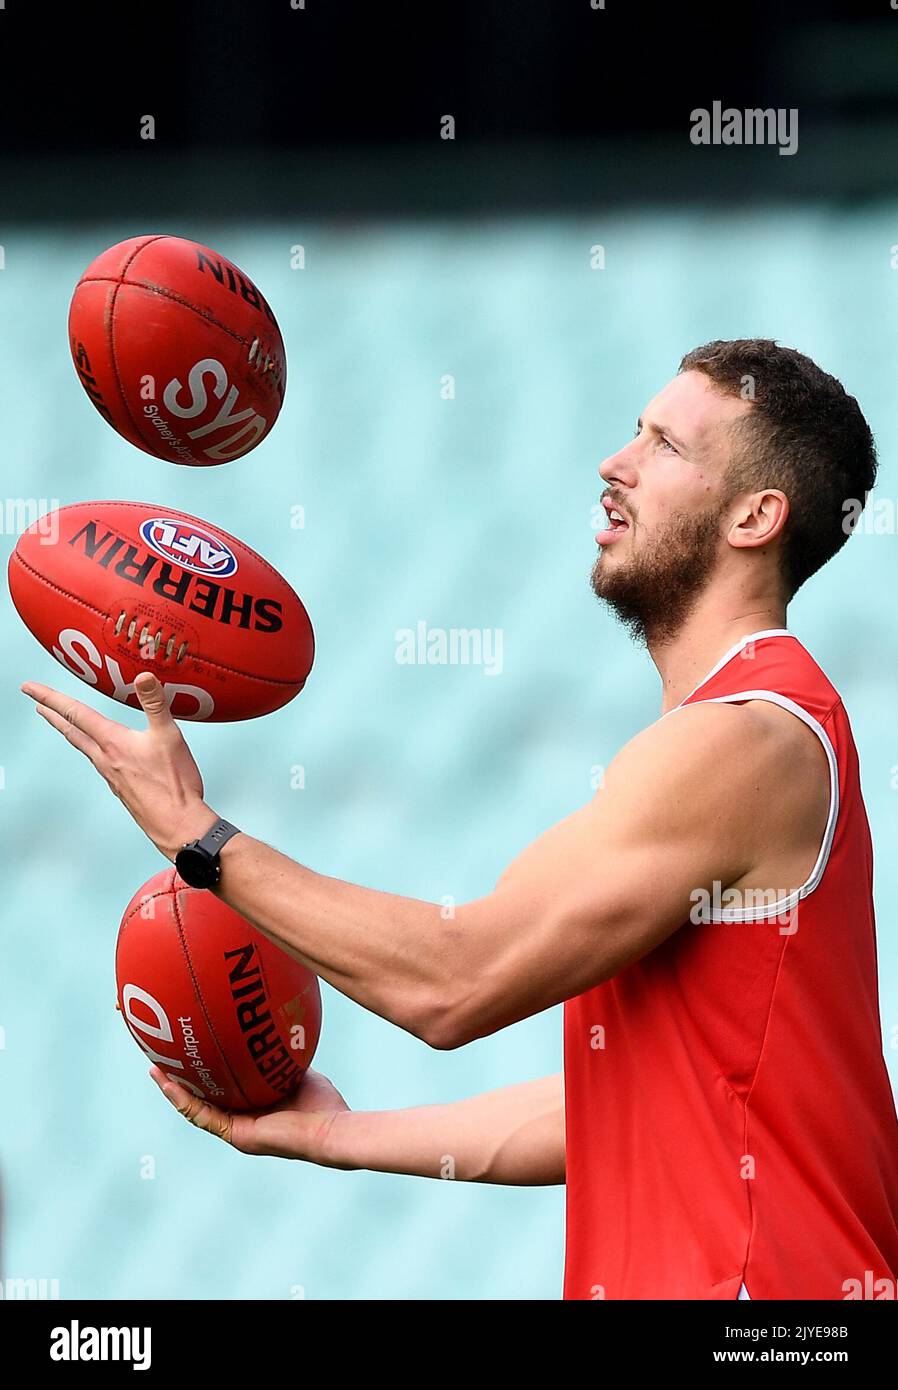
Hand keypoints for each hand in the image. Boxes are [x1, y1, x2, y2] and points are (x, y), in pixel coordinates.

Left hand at [21, 672, 215, 860]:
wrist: (176, 823)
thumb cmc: (173, 785)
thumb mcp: (168, 736)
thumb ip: (155, 704)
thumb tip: (143, 677)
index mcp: (113, 742)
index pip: (75, 713)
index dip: (50, 697)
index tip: (30, 688)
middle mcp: (105, 758)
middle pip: (71, 730)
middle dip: (52, 713)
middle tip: (36, 702)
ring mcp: (111, 774)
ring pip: (82, 746)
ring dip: (68, 730)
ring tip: (60, 722)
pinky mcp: (121, 786)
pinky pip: (97, 761)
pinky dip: (89, 747)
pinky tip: (98, 751)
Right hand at [150, 1066, 351, 1162]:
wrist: (333, 1129)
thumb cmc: (323, 1104)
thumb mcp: (292, 1069)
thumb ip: (277, 1053)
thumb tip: (267, 1022)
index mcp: (251, 1107)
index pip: (218, 1088)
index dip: (200, 1071)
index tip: (184, 1049)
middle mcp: (239, 1119)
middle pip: (200, 1097)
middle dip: (178, 1078)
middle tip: (159, 1055)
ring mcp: (235, 1130)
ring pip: (194, 1107)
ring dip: (172, 1088)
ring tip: (153, 1067)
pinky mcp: (236, 1135)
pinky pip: (203, 1116)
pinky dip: (183, 1100)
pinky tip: (168, 1083)